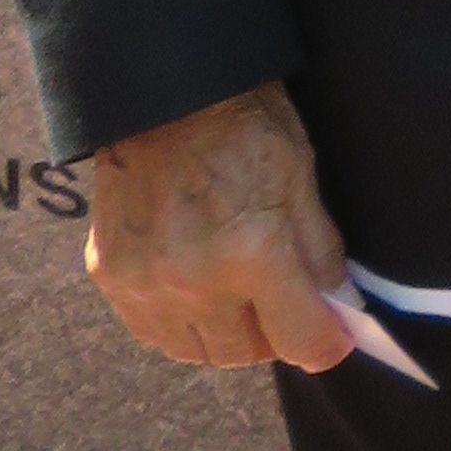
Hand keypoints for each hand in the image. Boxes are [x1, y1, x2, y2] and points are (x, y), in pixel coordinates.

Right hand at [83, 82, 355, 373]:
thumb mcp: (301, 181)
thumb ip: (321, 255)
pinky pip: (153, 333)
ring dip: (226, 334)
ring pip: (198, 352)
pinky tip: (195, 288)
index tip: (331, 336)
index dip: (325, 343)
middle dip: (273, 334)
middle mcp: (196, 280)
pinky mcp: (111, 277)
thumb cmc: (245, 129)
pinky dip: (181, 324)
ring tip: (236, 293)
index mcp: (254, 253)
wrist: (166, 96)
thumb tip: (339, 310)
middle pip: (246, 353)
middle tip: (280, 301)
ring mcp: (147, 284)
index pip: (300, 341)